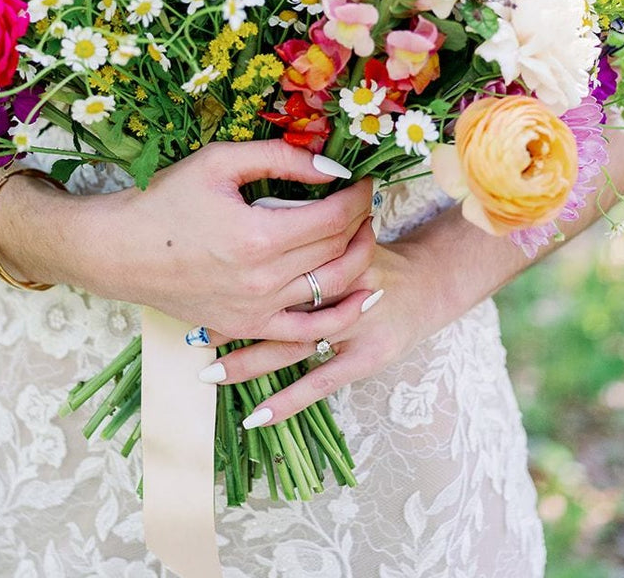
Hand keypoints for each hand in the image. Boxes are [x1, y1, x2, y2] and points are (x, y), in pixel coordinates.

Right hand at [67, 139, 374, 340]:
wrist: (120, 253)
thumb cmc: (165, 200)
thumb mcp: (219, 162)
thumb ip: (279, 158)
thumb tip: (331, 166)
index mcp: (258, 235)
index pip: (333, 216)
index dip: (358, 196)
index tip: (364, 179)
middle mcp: (263, 279)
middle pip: (337, 250)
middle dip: (360, 222)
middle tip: (363, 201)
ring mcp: (257, 309)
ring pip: (332, 289)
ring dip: (359, 260)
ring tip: (364, 235)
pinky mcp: (249, 326)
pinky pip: (308, 332)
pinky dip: (342, 316)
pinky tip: (363, 296)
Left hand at [194, 241, 449, 426]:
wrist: (429, 281)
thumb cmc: (373, 252)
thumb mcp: (343, 225)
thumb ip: (306, 222)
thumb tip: (256, 207)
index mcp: (336, 245)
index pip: (285, 255)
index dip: (242, 267)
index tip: (203, 276)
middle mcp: (345, 284)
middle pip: (282, 303)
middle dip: (235, 318)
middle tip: (194, 331)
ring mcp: (357, 324)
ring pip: (293, 345)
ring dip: (249, 360)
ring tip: (208, 372)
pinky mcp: (368, 356)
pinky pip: (322, 382)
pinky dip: (288, 400)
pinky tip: (256, 416)